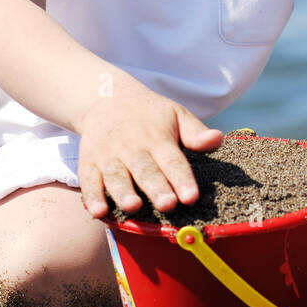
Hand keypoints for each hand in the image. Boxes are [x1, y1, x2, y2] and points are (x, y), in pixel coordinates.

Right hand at [76, 92, 223, 220]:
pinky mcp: (88, 162)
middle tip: (167, 204)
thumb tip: (218, 139)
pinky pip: (88, 180)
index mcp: (158, 138)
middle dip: (156, 188)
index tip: (191, 196)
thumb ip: (195, 132)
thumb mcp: (175, 114)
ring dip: (124, 192)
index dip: (182, 179)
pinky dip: (92, 196)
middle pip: (146, 171)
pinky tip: (99, 211)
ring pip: (116, 176)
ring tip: (134, 206)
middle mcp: (133, 148)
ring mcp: (108, 155)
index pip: (173, 161)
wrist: (105, 96)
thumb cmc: (149, 114)